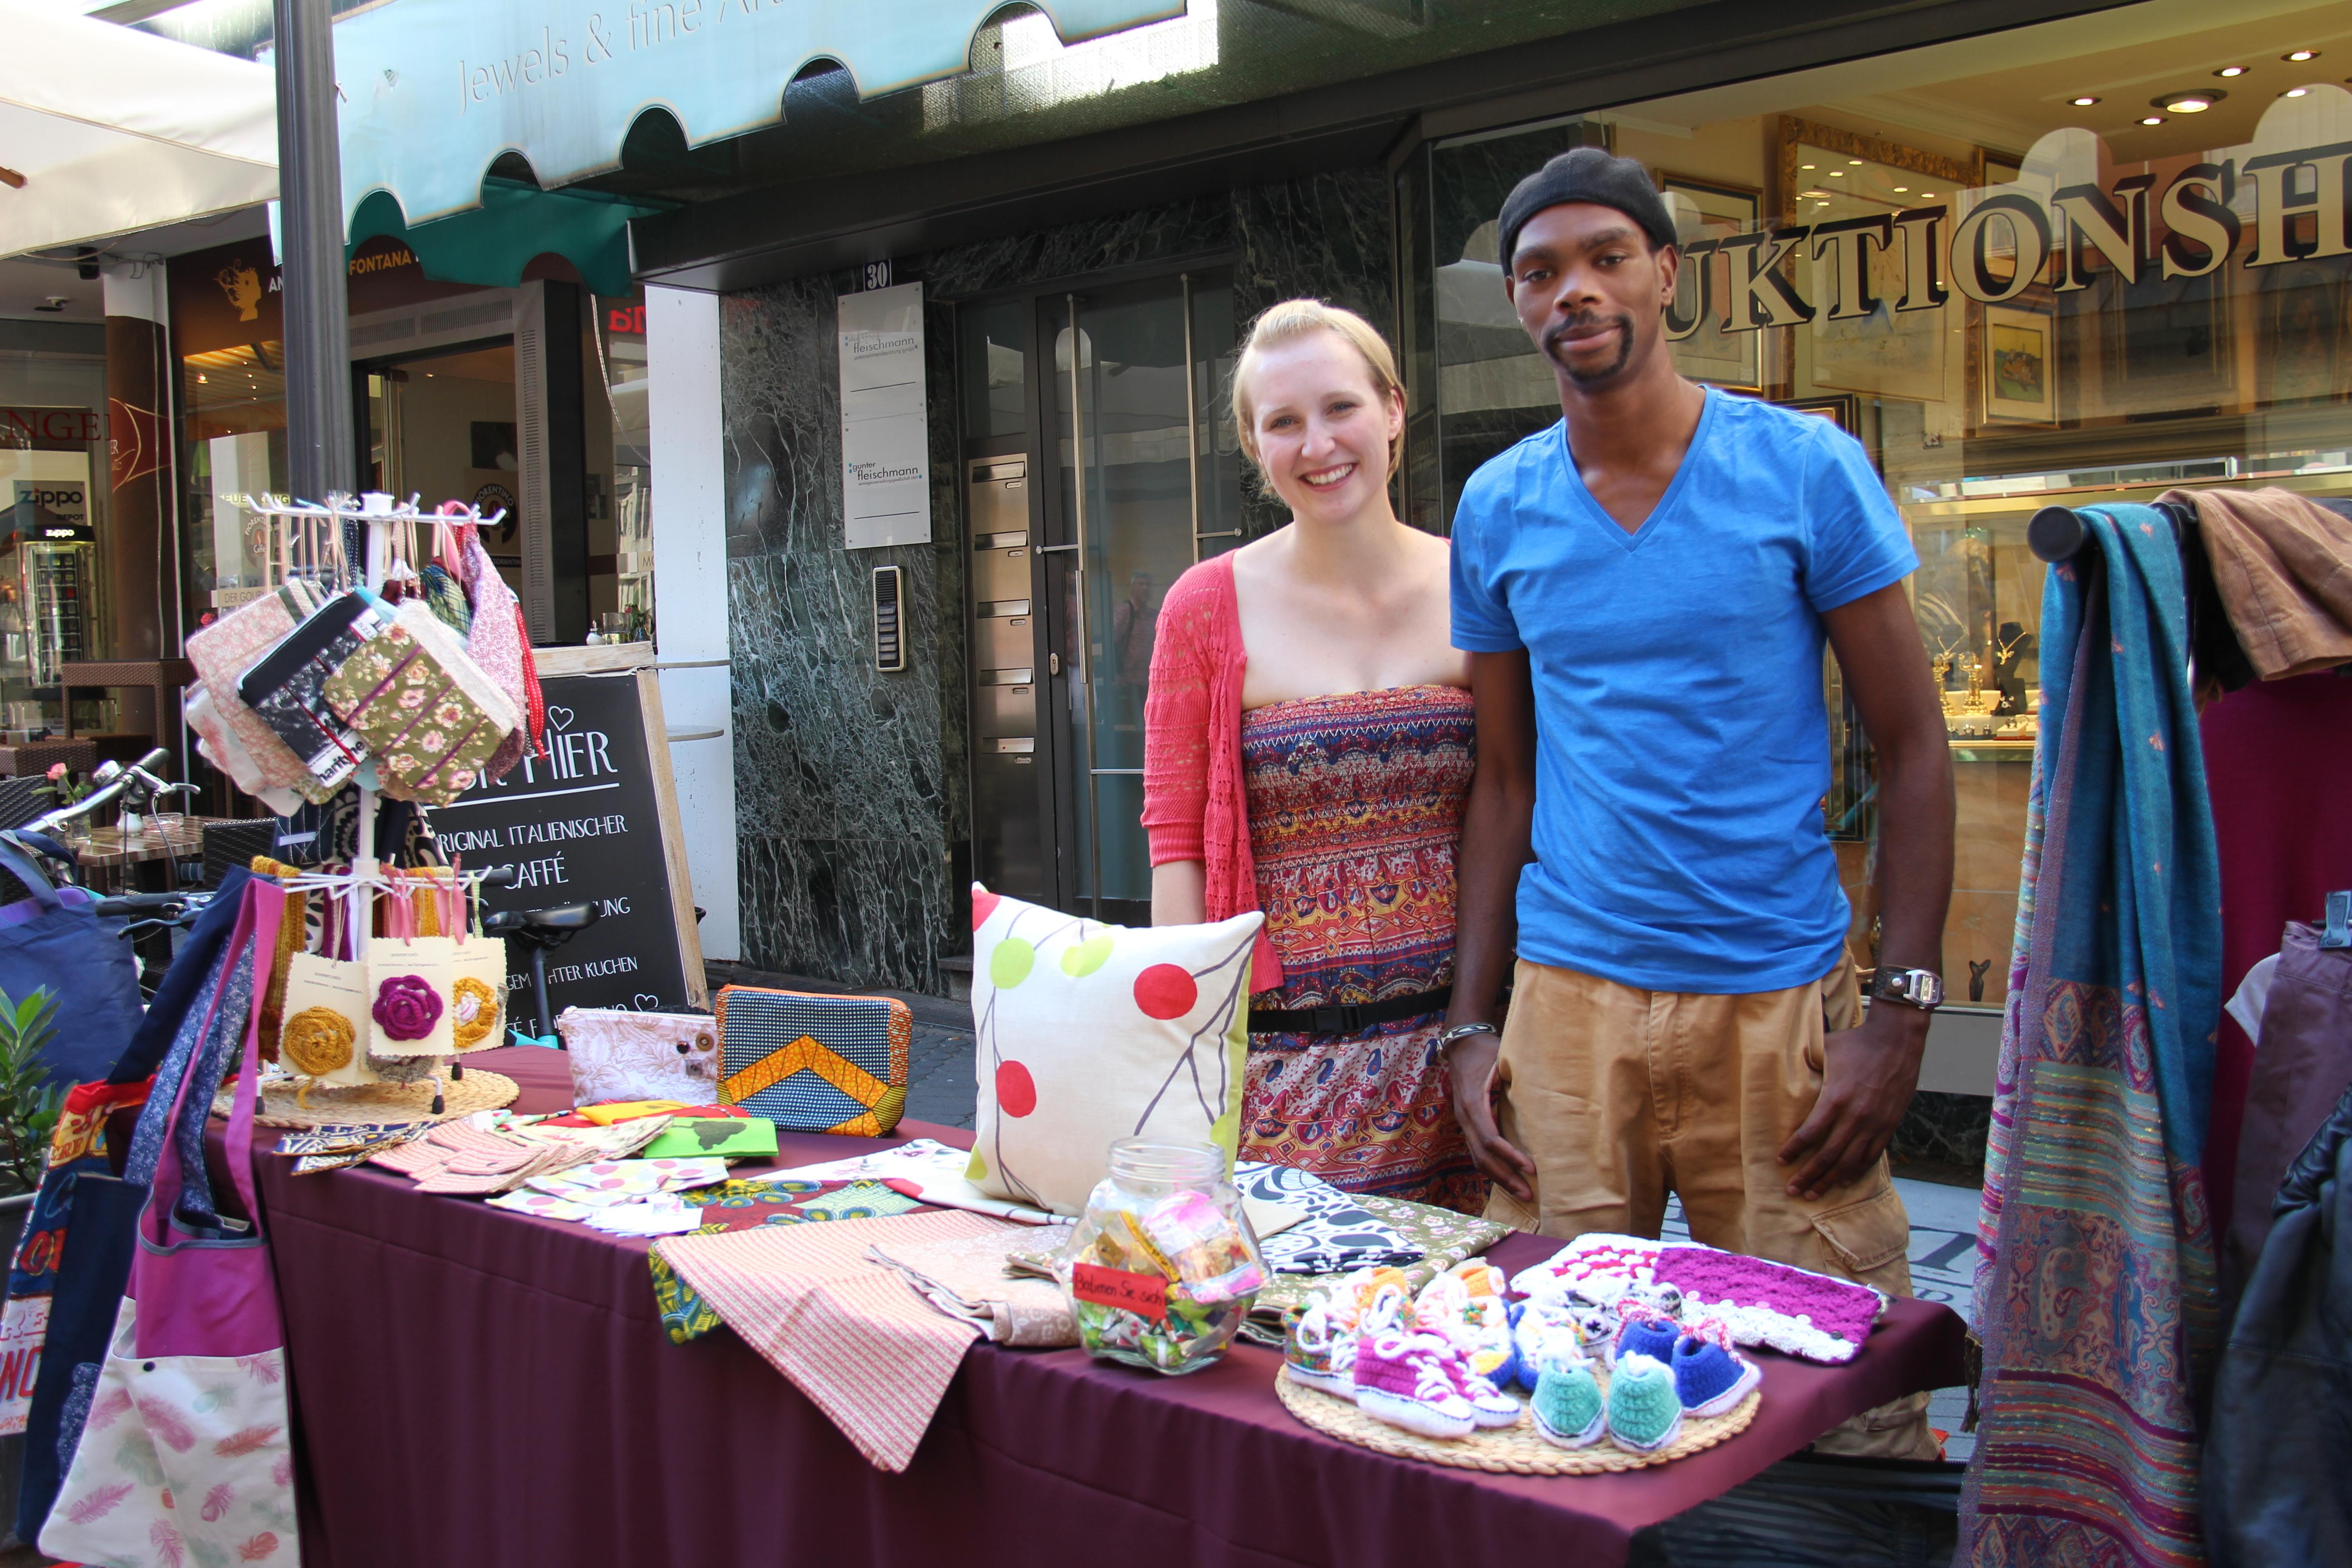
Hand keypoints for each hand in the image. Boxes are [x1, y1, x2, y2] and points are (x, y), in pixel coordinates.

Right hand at [1447, 1034, 1534, 1202]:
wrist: (1462, 1043)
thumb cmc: (1485, 1050)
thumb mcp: (1501, 1059)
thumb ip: (1514, 1078)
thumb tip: (1541, 1096)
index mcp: (1474, 1104)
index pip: (1491, 1139)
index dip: (1510, 1156)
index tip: (1531, 1168)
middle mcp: (1465, 1117)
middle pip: (1482, 1157)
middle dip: (1505, 1177)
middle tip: (1528, 1193)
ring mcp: (1463, 1122)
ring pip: (1477, 1158)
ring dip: (1499, 1177)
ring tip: (1521, 1191)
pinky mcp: (1467, 1123)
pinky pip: (1477, 1151)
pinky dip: (1492, 1167)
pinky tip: (1507, 1177)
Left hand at [1778, 1004, 1927, 1199]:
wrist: (1897, 1042)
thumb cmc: (1857, 1043)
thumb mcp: (1825, 1051)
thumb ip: (1807, 1067)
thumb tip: (1784, 1072)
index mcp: (1836, 1099)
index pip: (1810, 1133)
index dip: (1794, 1150)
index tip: (1781, 1161)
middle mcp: (1855, 1117)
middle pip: (1828, 1155)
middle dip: (1808, 1175)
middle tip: (1792, 1190)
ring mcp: (1874, 1124)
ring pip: (1849, 1162)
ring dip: (1830, 1180)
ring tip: (1814, 1194)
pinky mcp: (1889, 1126)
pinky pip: (1871, 1156)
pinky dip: (1857, 1172)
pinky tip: (1844, 1181)